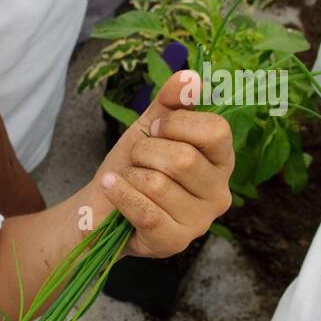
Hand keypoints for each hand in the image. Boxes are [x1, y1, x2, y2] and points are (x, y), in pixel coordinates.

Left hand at [93, 70, 233, 258]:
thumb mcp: (150, 129)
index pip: (216, 131)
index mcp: (221, 162)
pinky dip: (120, 194)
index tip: (155, 130)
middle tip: (135, 160)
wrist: (99, 207)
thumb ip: (170, 102)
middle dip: (145, 152)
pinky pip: (145, 210)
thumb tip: (190, 77)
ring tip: (127, 181)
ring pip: (159, 184)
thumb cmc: (132, 167)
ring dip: (130, 176)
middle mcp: (219, 194)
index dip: (176, 124)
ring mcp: (199, 222)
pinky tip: (113, 190)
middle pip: (184, 159)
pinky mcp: (173, 243)